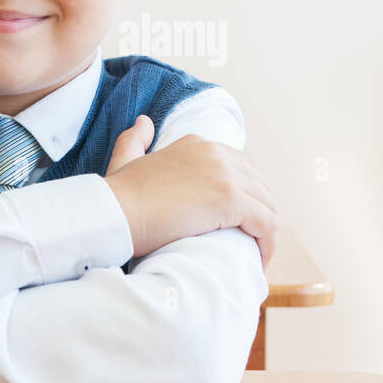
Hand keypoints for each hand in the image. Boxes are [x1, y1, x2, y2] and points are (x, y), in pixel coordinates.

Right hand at [103, 115, 277, 268]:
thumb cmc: (118, 196)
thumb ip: (135, 139)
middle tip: (252, 241)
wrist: (114, 212)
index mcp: (198, 144)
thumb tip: (143, 122)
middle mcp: (216, 153)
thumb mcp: (126, 158)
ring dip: (266, 231)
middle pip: (259, 184)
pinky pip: (266, 223)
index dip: (246, 195)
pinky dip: (268, 244)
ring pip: (266, 204)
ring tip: (256, 255)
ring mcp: (225, 174)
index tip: (241, 221)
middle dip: (260, 212)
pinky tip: (260, 261)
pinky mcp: (231, 199)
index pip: (239, 166)